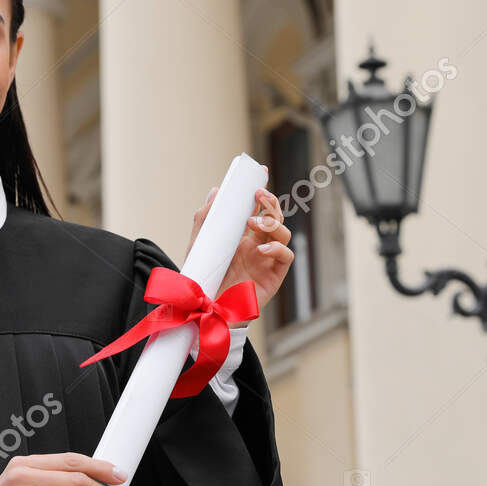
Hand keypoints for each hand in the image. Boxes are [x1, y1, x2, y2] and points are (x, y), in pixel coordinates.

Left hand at [187, 185, 293, 323]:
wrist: (204, 312)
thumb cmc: (203, 281)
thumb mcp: (200, 246)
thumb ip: (206, 219)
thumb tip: (215, 191)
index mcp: (242, 237)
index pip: (257, 209)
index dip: (261, 192)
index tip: (259, 174)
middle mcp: (257, 246)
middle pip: (274, 218)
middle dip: (270, 202)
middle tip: (258, 194)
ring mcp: (267, 261)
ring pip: (284, 234)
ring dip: (272, 223)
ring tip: (253, 224)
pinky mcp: (273, 277)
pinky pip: (286, 256)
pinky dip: (276, 249)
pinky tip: (260, 249)